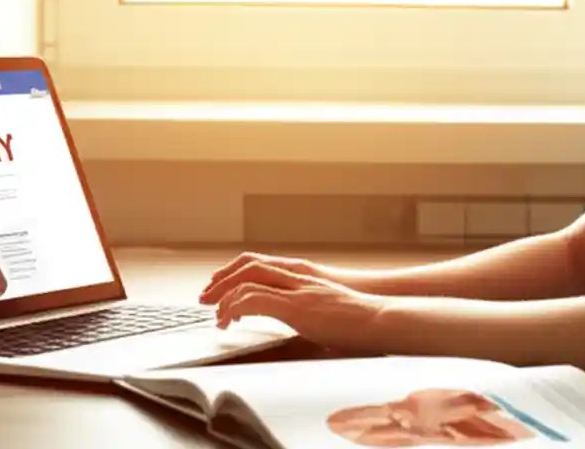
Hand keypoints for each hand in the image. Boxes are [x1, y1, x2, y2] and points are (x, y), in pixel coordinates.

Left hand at [199, 260, 388, 348]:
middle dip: (221, 280)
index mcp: (303, 273)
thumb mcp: (326, 306)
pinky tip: (229, 318)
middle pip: (248, 266)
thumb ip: (306, 308)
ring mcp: (297, 289)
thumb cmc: (359, 317)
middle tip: (204, 297)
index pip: (260, 262)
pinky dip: (235, 307)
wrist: (380, 318)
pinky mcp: (297, 307)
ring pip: (247, 280)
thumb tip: (295, 322)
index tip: (218, 285)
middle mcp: (297, 275)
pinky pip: (256, 300)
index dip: (234, 271)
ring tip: (214, 314)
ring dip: (224, 296)